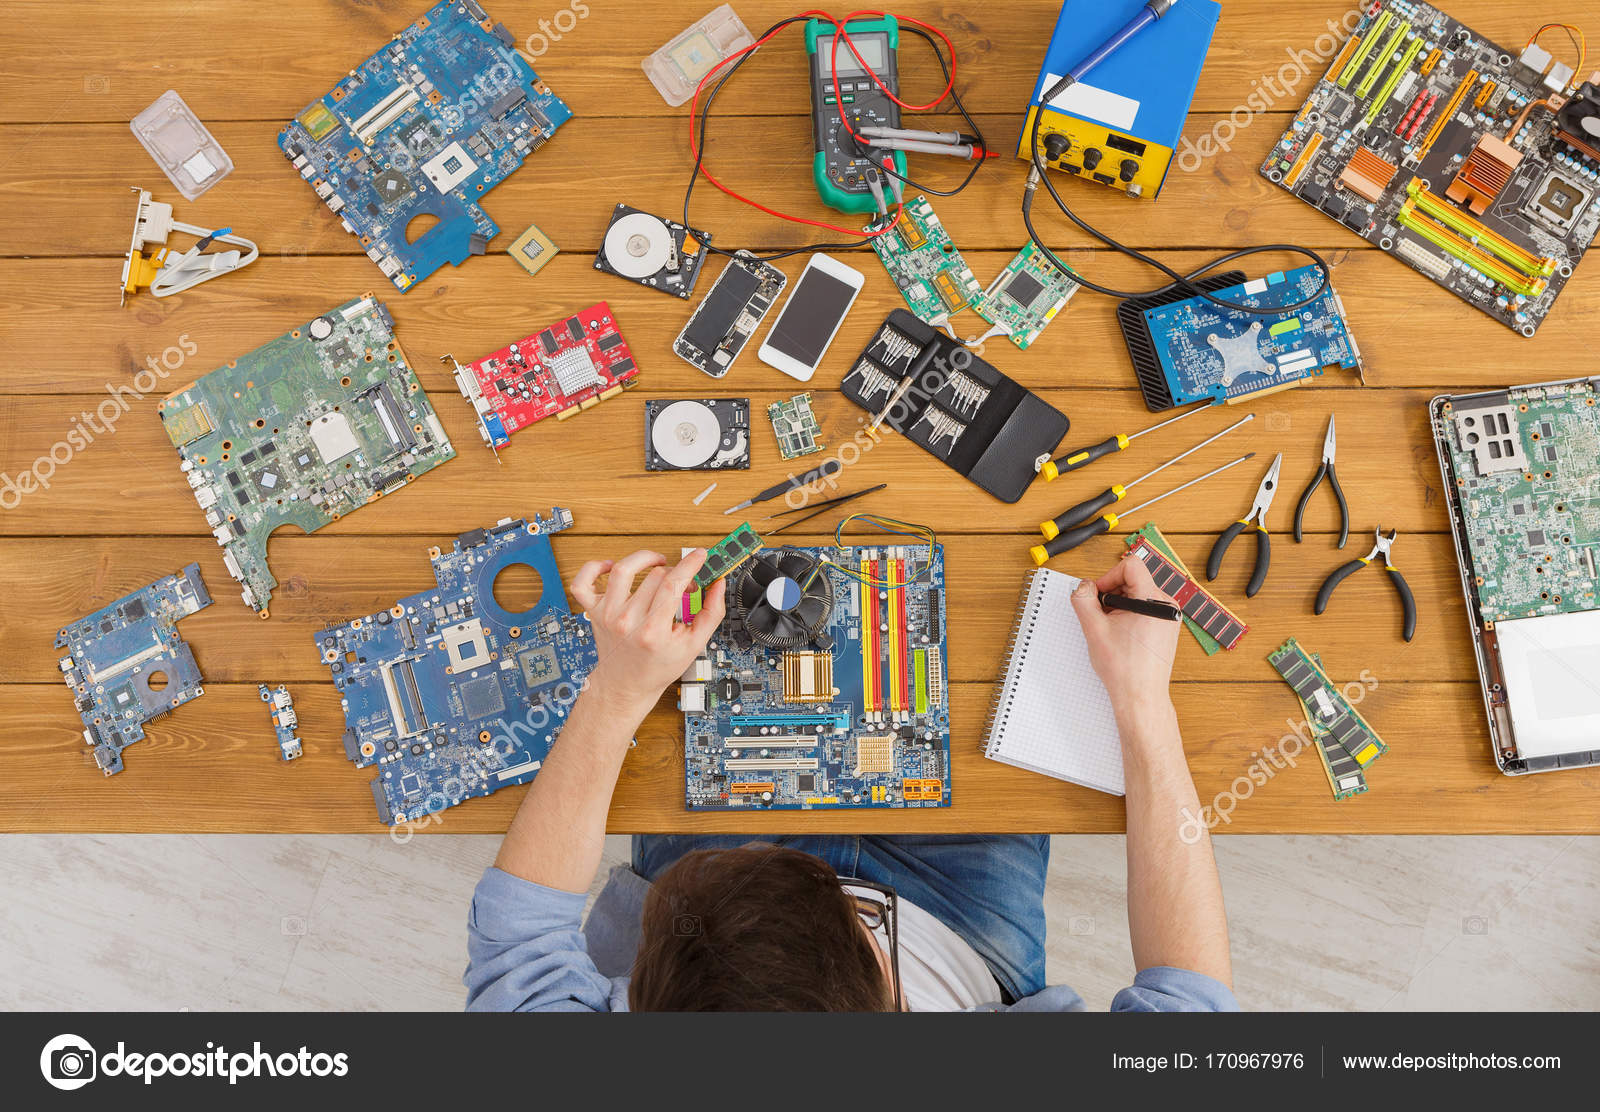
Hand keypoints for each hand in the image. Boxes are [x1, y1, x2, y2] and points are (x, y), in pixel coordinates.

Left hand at [569, 549, 726, 714]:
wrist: (627, 685)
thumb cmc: (657, 667)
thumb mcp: (693, 646)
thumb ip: (711, 614)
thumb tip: (718, 585)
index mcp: (652, 631)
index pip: (673, 584)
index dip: (690, 564)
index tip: (700, 556)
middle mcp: (626, 620)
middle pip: (655, 575)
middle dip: (676, 572)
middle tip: (684, 583)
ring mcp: (607, 614)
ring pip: (623, 569)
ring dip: (643, 559)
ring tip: (656, 563)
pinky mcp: (593, 611)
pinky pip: (583, 582)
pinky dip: (594, 568)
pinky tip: (612, 567)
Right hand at [1070, 555, 1179, 723]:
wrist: (1141, 696)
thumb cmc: (1125, 670)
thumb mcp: (1095, 630)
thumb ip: (1083, 600)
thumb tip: (1082, 586)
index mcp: (1154, 601)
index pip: (1131, 566)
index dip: (1108, 576)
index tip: (1098, 595)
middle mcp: (1167, 606)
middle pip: (1133, 579)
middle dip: (1112, 594)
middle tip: (1101, 616)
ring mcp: (1169, 617)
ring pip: (1137, 594)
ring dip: (1119, 605)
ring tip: (1111, 628)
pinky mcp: (1166, 627)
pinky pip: (1144, 608)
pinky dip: (1128, 615)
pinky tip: (1121, 634)